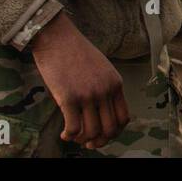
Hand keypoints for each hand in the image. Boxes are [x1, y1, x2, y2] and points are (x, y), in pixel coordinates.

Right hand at [30, 12, 129, 149]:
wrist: (57, 37)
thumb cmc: (75, 52)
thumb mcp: (100, 68)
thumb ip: (104, 87)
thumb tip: (100, 111)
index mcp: (115, 83)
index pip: (123, 118)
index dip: (113, 132)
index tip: (102, 135)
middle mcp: (105, 90)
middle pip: (110, 129)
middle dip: (99, 141)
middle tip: (87, 143)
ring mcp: (88, 94)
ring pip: (92, 132)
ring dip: (82, 139)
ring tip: (73, 136)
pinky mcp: (69, 97)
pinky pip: (74, 127)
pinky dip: (69, 135)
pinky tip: (64, 133)